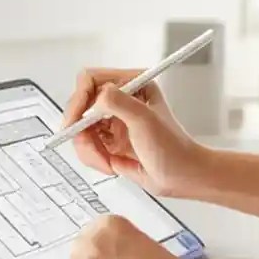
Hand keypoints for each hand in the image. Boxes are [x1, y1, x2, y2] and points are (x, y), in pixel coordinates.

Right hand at [62, 68, 212, 197]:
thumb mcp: (144, 119)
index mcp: (131, 84)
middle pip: (80, 107)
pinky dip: (92, 157)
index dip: (80, 99)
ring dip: (89, 148)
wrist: (181, 178)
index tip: (77, 121)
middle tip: (89, 145)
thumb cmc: (173, 148)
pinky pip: (85, 146)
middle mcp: (120, 100)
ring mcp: (112, 121)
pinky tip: (110, 164)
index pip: (90, 80)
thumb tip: (94, 97)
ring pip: (80, 129)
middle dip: (83, 131)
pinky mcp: (108, 141)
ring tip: (106, 160)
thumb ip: (118, 101)